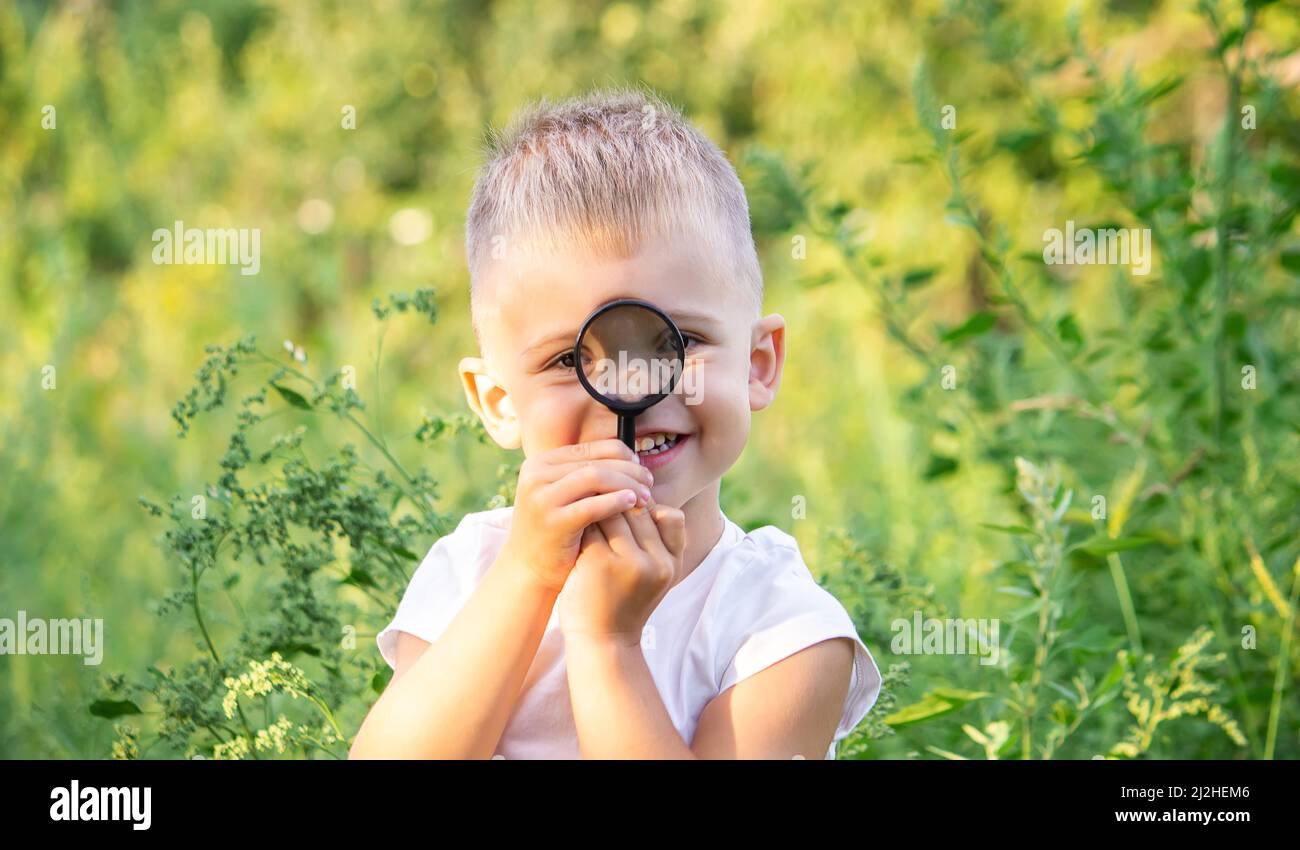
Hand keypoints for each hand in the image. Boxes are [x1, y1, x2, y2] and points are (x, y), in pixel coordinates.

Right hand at [501, 439, 655, 593]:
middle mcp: (537, 475)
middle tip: (649, 483)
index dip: (623, 455)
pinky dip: (616, 502)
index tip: (641, 468)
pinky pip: (592, 506)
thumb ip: (587, 475)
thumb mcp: (567, 495)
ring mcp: (542, 498)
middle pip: (596, 462)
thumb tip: (632, 458)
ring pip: (595, 477)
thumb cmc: (558, 530)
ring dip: (626, 484)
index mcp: (541, 462)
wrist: (530, 569)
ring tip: (645, 497)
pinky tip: (632, 505)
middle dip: (629, 471)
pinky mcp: (552, 522)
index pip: (592, 448)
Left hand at [558, 502, 686, 644]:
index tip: (627, 510)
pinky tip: (572, 526)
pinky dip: (581, 522)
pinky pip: (590, 526)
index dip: (646, 508)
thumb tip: (642, 493)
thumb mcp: (656, 575)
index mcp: (673, 563)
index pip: (668, 514)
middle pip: (637, 509)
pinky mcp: (599, 563)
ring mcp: (628, 562)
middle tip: (597, 502)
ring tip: (584, 510)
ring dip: (597, 508)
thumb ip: (660, 541)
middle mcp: (656, 562)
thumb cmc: (625, 602)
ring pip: (612, 512)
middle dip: (617, 502)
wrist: (603, 642)